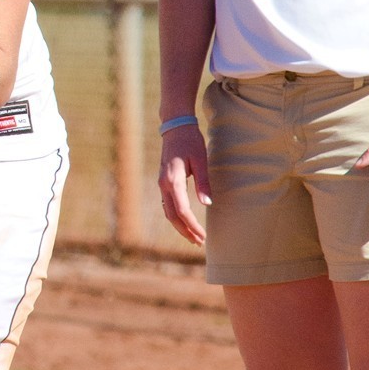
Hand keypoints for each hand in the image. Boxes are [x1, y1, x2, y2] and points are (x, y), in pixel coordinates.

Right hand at [157, 124, 210, 245]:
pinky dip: (175, 217)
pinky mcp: (163, 182)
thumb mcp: (201, 160)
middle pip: (172, 215)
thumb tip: (207, 204)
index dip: (192, 225)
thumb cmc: (190, 142)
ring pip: (168, 212)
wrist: (175, 127)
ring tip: (193, 237)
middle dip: (185, 231)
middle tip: (199, 242)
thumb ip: (203, 182)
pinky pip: (167, 205)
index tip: (203, 235)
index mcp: (173, 180)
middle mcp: (164, 184)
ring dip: (180, 226)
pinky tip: (185, 222)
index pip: (182, 210)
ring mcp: (161, 184)